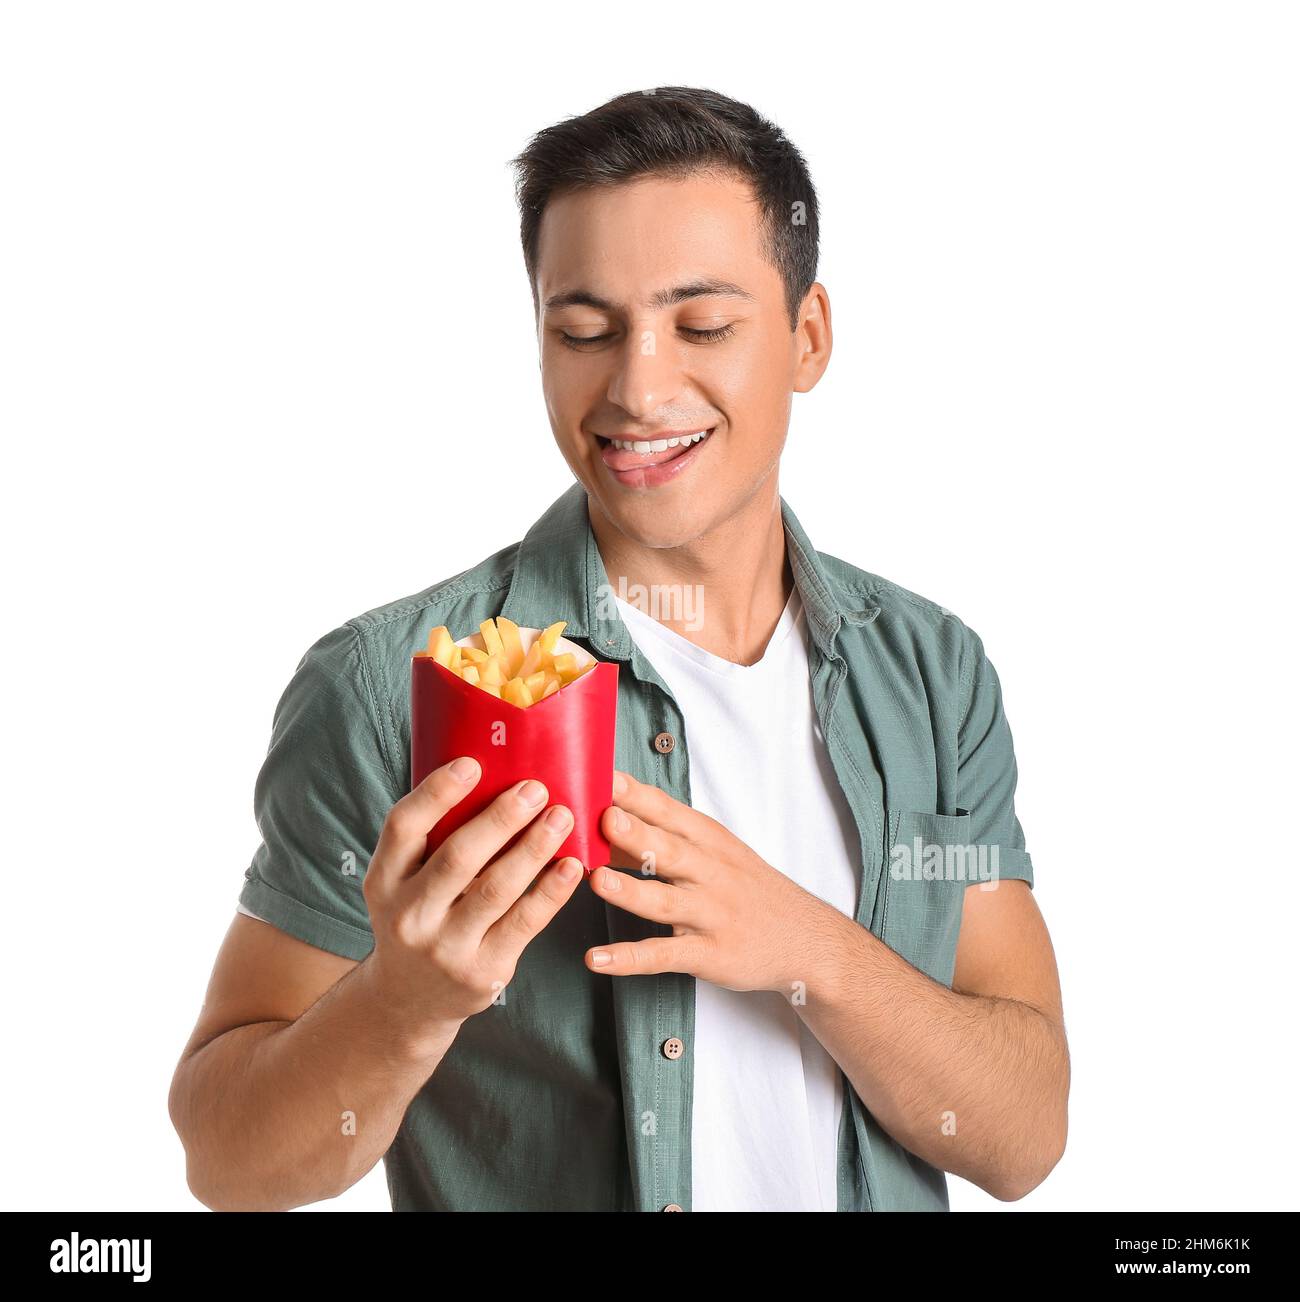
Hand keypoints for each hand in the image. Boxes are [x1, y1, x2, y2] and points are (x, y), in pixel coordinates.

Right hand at [361, 758, 582, 1053]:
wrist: (409, 1003)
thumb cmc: (419, 918)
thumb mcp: (403, 883)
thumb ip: (433, 839)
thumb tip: (490, 775)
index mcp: (383, 880)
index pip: (403, 827)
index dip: (437, 792)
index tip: (473, 763)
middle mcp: (408, 914)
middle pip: (457, 857)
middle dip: (500, 819)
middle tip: (536, 788)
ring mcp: (444, 947)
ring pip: (495, 889)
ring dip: (533, 848)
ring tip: (561, 816)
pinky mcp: (482, 972)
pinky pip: (523, 924)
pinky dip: (550, 892)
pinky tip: (571, 865)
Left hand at [584, 770, 833, 994]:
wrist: (805, 938)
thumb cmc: (750, 889)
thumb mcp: (718, 853)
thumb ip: (665, 838)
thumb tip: (604, 820)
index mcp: (710, 842)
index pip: (669, 813)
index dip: (636, 796)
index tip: (603, 777)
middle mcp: (711, 874)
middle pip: (670, 851)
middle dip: (637, 835)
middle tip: (604, 819)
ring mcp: (711, 915)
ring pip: (665, 902)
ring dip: (630, 892)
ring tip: (598, 882)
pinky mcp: (710, 954)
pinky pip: (666, 956)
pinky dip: (631, 958)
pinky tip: (598, 958)